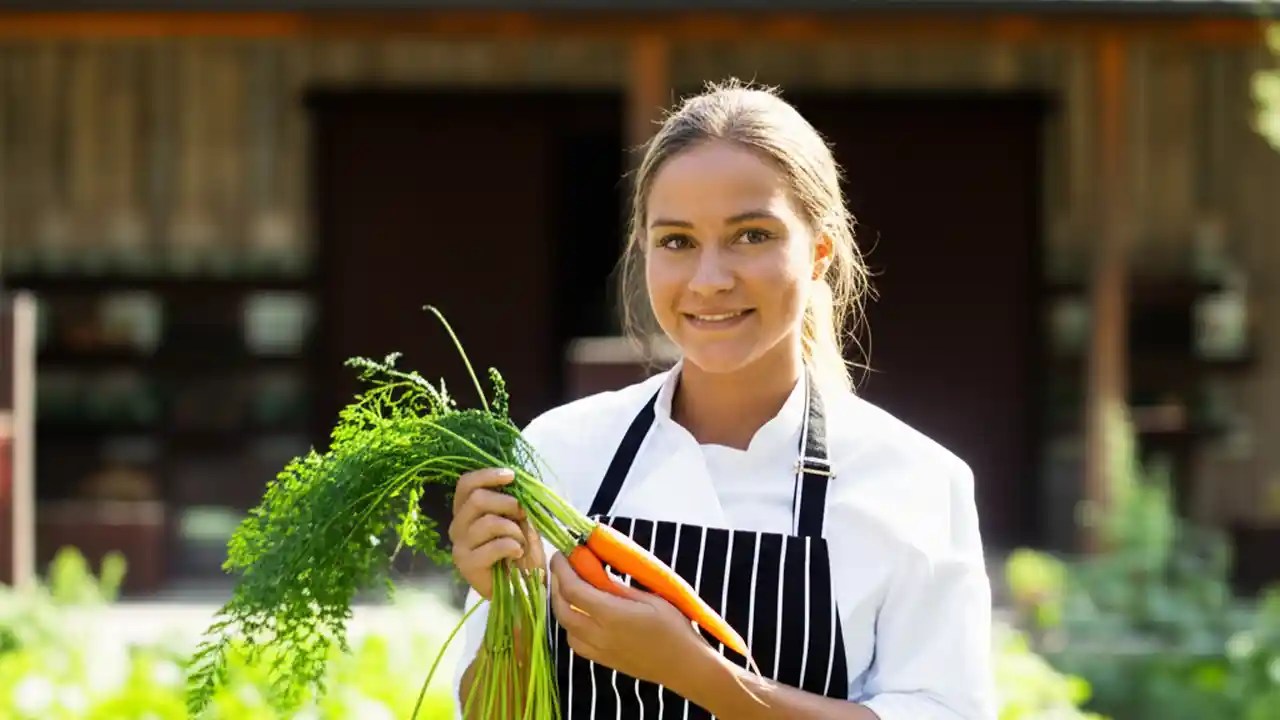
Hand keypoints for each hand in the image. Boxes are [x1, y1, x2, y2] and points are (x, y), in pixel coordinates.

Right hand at [449, 467, 544, 598]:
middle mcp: (457, 526)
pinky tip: (517, 553)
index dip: (487, 475)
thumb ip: (514, 502)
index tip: (512, 476)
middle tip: (523, 515)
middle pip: (477, 499)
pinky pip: (495, 545)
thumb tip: (517, 482)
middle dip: (507, 503)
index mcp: (466, 510)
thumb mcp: (520, 519)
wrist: (521, 587)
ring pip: (488, 522)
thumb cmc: (518, 549)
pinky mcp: (467, 565)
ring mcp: (460, 546)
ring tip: (521, 541)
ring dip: (514, 529)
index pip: (466, 484)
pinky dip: (513, 546)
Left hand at [549, 550, 707, 687]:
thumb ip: (617, 587)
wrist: (684, 666)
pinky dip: (569, 624)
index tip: (561, 553)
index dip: (562, 570)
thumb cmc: (673, 627)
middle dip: (556, 585)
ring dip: (560, 604)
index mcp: (611, 615)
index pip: (573, 590)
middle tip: (560, 566)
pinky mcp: (601, 660)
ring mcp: (598, 650)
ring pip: (564, 626)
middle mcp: (599, 635)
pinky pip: (574, 641)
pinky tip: (580, 613)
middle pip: (561, 608)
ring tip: (568, 587)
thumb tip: (593, 570)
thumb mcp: (649, 597)